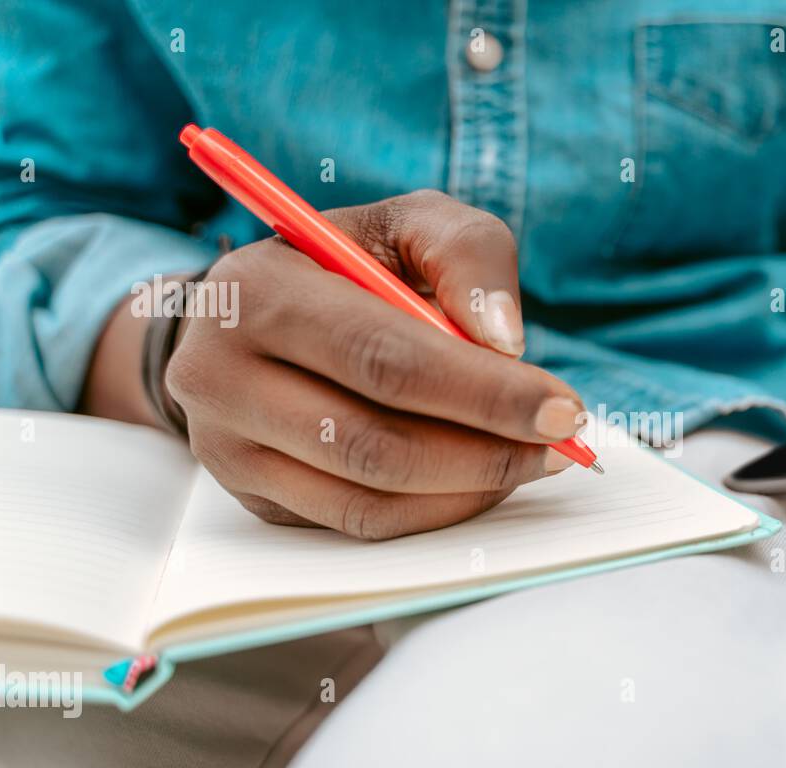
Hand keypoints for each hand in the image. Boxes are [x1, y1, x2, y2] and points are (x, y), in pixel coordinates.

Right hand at [160, 191, 584, 538]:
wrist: (256, 316)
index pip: (382, 356)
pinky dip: (436, 512)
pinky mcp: (254, 499)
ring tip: (531, 460)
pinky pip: (359, 524)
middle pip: (374, 440)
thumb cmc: (349, 264)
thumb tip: (505, 339)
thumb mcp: (409, 225)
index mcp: (257, 291)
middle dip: (487, 449)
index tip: (563, 409)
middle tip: (560, 445)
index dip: (482, 391)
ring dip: (469, 488)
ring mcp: (228, 449)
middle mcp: (222, 376)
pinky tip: (481, 481)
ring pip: (369, 496)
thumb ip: (465, 254)